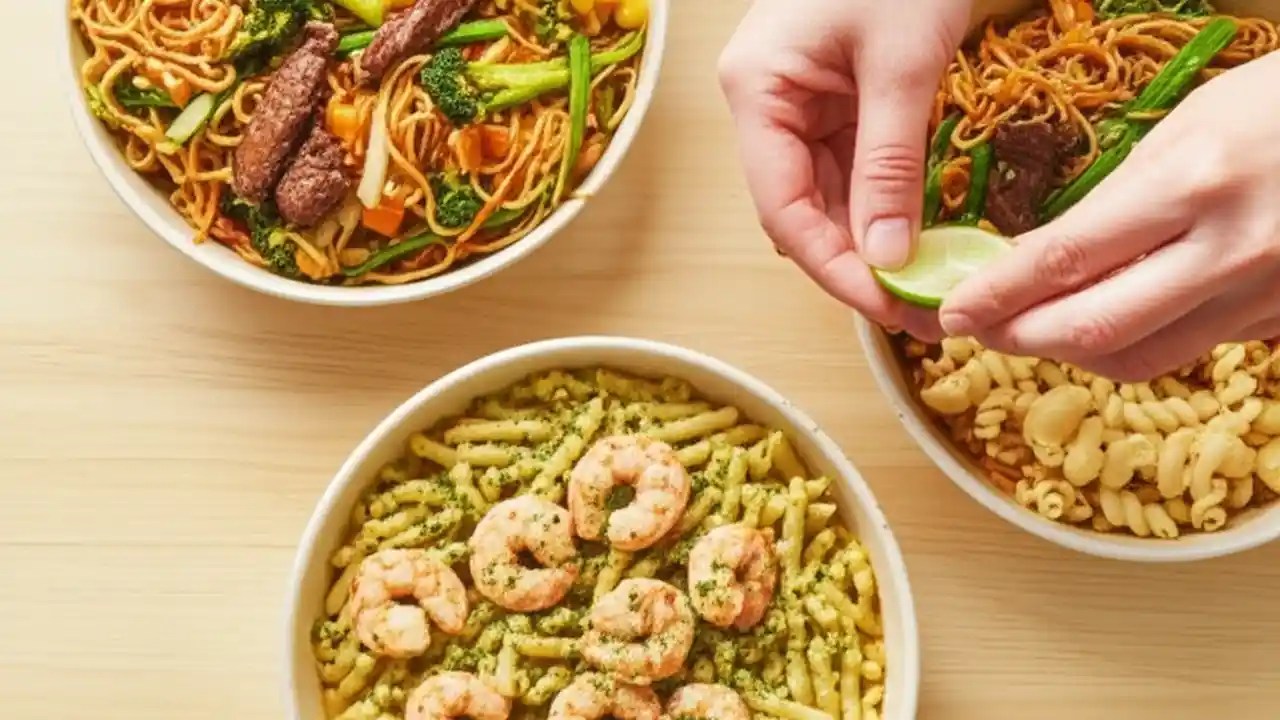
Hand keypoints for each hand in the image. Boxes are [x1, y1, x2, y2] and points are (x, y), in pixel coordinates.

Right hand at [718, 0, 971, 339]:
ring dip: (872, 242)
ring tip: (925, 287)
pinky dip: (885, 204)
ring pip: (827, 196)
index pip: (783, 208)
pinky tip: (918, 239)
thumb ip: (890, 167)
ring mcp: (799, 103)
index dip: (833, 268)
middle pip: (800, 210)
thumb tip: (887, 261)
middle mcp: (767, 105)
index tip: (890, 310)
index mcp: (757, 92)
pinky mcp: (834, 99)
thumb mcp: (903, 65)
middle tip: (919, 313)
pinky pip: (853, 168)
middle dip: (858, 265)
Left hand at [941, 52, 1279, 380]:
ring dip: (1069, 354)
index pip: (1064, 260)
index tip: (951, 311)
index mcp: (1191, 185)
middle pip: (1093, 328)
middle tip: (977, 330)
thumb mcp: (1185, 130)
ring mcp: (1260, 294)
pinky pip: (1187, 351)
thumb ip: (1114, 200)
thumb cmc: (1276, 109)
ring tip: (1030, 332)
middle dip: (1018, 337)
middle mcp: (1227, 250)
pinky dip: (1133, 346)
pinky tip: (1106, 324)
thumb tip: (1040, 257)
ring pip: (1138, 358)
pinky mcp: (1279, 320)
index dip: (997, 296)